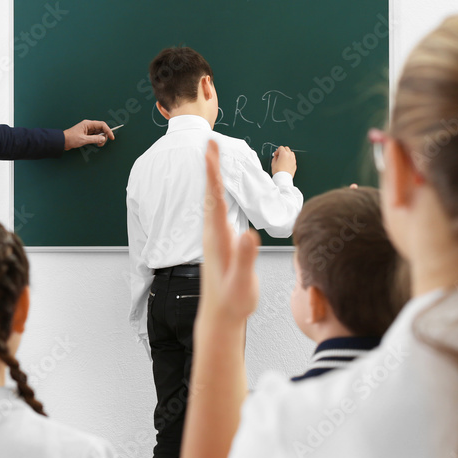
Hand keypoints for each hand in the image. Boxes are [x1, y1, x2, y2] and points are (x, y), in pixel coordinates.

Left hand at [63, 119, 114, 149]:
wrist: (62, 141)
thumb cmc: (71, 138)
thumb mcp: (84, 139)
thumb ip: (94, 139)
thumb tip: (103, 138)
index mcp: (88, 124)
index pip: (102, 125)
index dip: (108, 130)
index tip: (112, 137)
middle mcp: (89, 125)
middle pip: (101, 129)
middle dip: (104, 136)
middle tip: (102, 143)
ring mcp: (88, 130)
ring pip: (99, 133)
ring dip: (101, 139)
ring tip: (99, 145)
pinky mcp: (86, 134)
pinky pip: (95, 136)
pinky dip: (97, 140)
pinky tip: (96, 144)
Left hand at [198, 140, 259, 327]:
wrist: (220, 317)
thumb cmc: (232, 301)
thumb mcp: (241, 282)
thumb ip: (244, 259)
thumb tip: (248, 235)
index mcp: (217, 237)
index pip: (215, 198)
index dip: (213, 173)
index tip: (210, 150)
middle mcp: (212, 233)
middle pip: (211, 193)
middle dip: (211, 166)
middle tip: (210, 140)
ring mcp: (214, 237)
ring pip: (212, 200)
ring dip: (212, 177)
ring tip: (212, 155)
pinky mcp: (219, 241)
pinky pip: (217, 209)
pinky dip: (218, 192)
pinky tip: (218, 188)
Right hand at [271, 145, 296, 176]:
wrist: (283, 178)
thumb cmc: (278, 172)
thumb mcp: (273, 163)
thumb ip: (274, 158)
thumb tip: (276, 157)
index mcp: (284, 154)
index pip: (280, 148)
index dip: (277, 151)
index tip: (275, 154)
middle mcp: (290, 155)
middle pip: (286, 148)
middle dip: (282, 151)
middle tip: (279, 155)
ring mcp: (293, 159)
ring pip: (291, 153)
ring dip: (287, 154)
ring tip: (283, 159)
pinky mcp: (295, 164)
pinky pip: (292, 158)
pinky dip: (289, 159)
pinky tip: (286, 163)